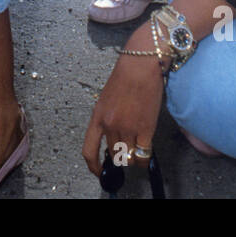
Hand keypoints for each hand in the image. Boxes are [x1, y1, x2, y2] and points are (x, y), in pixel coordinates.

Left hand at [81, 32, 163, 176]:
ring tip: (138, 149)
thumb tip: (111, 138)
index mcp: (97, 117)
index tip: (99, 171)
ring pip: (128, 157)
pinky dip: (145, 157)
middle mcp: (110, 125)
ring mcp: (127, 127)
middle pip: (113, 155)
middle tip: (127, 152)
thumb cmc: (125, 76)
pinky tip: (147, 150)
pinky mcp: (145, 128)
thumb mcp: (107, 99)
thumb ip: (107, 118)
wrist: (141, 65)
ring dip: (133, 157)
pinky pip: (144, 153)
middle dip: (120, 157)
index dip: (93, 166)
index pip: (88, 150)